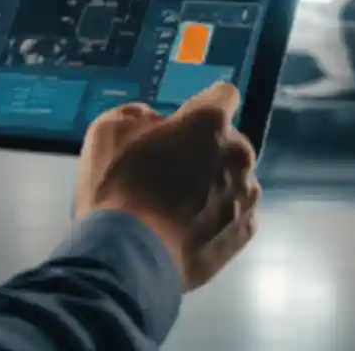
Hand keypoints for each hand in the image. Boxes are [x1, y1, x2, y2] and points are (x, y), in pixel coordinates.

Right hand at [76, 83, 260, 289]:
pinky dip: (219, 215)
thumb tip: (154, 120)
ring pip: (234, 177)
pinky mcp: (247, 229)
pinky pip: (236, 211)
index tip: (188, 120)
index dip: (203, 105)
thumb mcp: (107, 131)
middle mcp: (239, 153)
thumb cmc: (119, 188)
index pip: (223, 95)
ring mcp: (247, 193)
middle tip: (171, 171)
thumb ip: (138, 115)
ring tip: (179, 206)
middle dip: (206, 148)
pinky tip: (191, 228)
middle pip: (228, 140)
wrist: (130, 258)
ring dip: (215, 183)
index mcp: (211, 122)